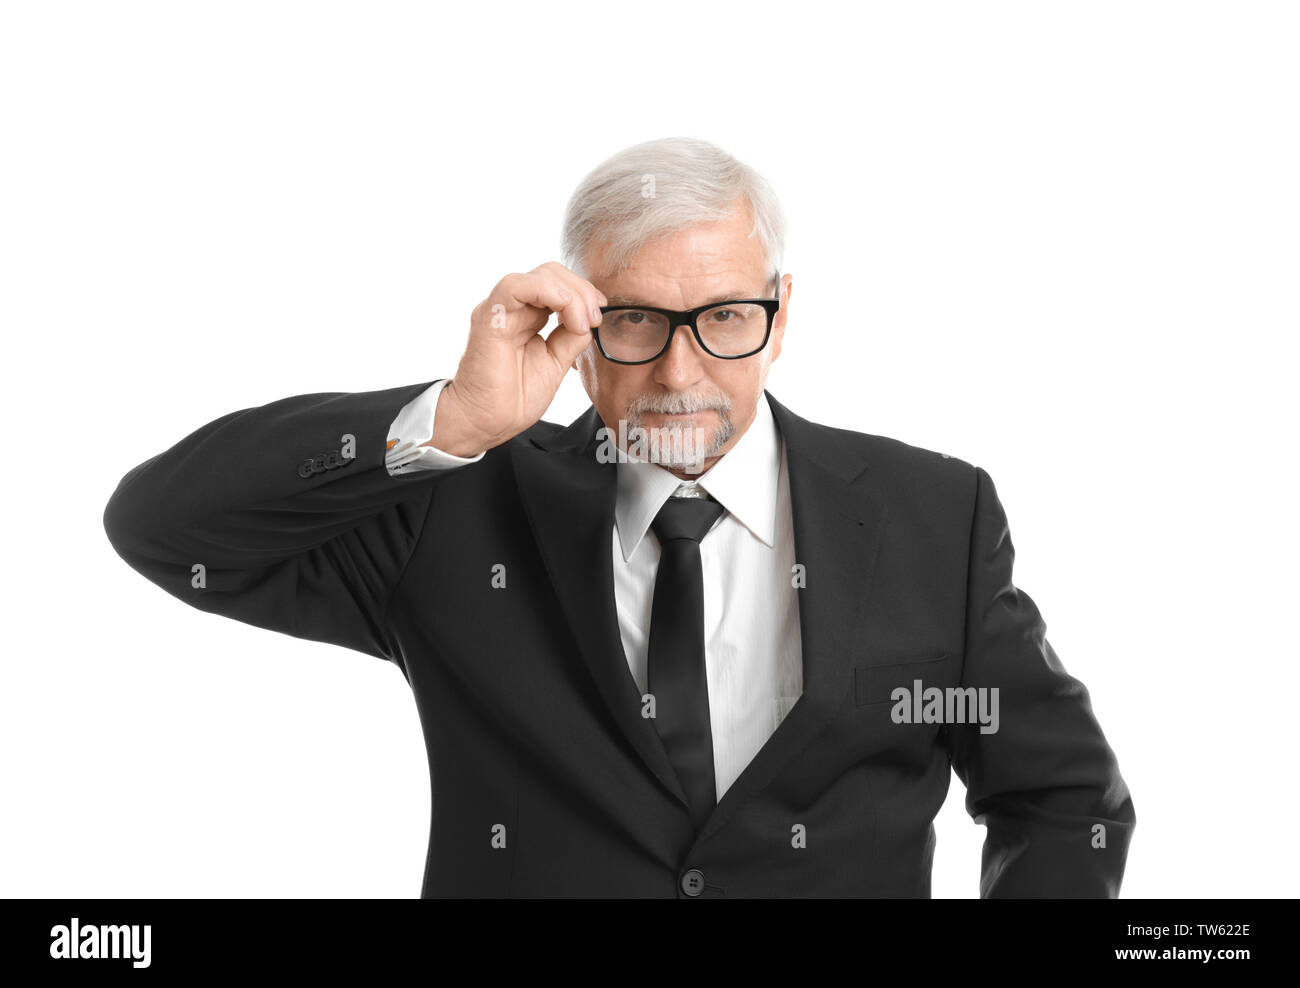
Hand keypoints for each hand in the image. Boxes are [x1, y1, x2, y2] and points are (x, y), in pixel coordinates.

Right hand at [433, 262, 605, 455]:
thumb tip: (590, 319)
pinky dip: (546, 290)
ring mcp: (501, 309)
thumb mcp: (556, 362)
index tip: (599, 316)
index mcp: (529, 316)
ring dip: (570, 293)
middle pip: (553, 273)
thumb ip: (571, 338)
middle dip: (582, 291)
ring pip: (540, 275)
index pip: (559, 285)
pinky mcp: (489, 316)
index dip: (584, 293)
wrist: (488, 421)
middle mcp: (514, 308)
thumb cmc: (515, 397)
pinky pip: (515, 286)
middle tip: (594, 319)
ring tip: (582, 321)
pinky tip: (564, 308)